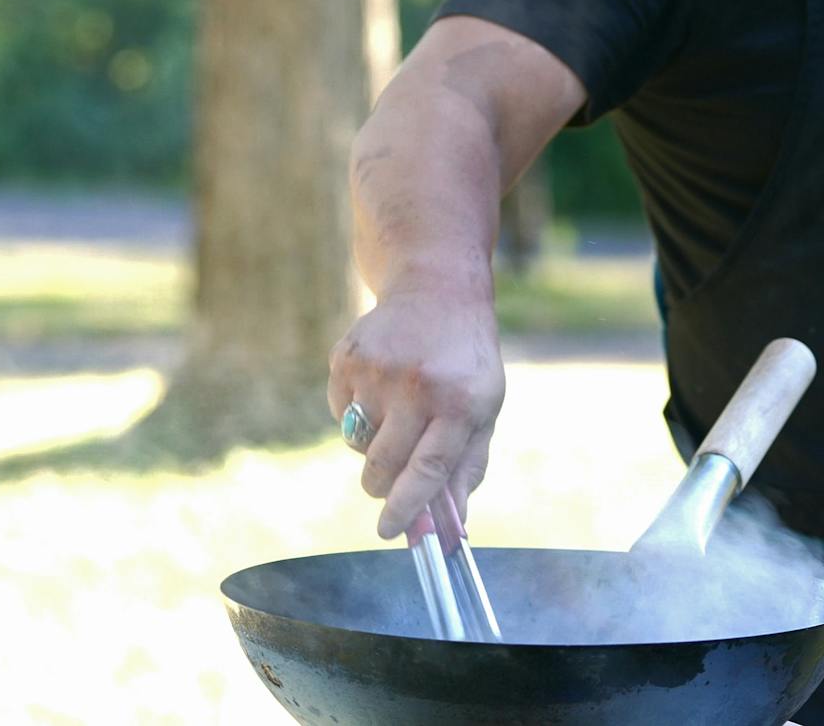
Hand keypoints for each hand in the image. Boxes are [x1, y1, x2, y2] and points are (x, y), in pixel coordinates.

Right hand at [327, 285, 504, 539]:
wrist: (436, 290)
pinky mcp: (347, 357)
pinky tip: (379, 384)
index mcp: (461, 403)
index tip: (388, 532)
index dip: (406, 507)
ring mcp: (378, 369)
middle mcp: (418, 385)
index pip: (429, 470)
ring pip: (357, 442)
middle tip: (384, 484)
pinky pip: (339, 413)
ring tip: (395, 412)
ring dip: (371, 444)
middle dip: (380, 485)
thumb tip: (449, 529)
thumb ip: (467, 468)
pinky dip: (355, 413)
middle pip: (384, 463)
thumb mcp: (484, 409)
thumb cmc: (465, 363)